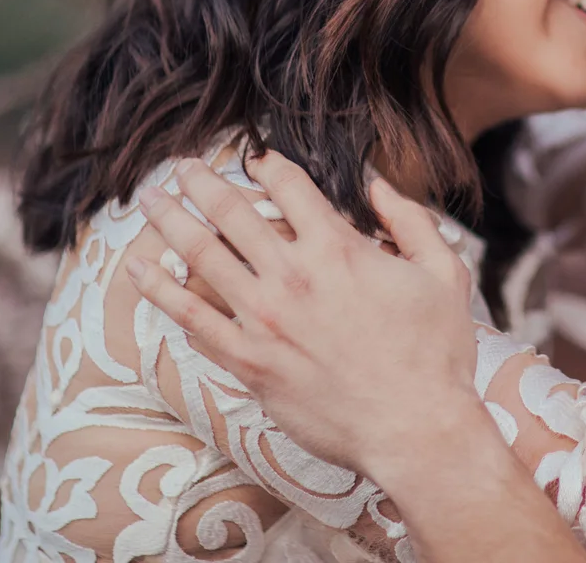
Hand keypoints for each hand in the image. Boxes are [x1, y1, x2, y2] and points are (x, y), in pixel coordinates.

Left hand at [124, 152, 483, 484]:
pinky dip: (160, 291)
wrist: (414, 428)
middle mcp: (293, 277)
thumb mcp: (444, 273)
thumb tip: (378, 186)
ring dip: (171, 222)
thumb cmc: (436, 354)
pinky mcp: (248, 361)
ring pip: (201, 257)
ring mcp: (264, 320)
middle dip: (203, 183)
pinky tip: (140, 270)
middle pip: (233, 213)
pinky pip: (191, 318)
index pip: (290, 188)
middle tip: (182, 166)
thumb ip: (411, 222)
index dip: (268, 166)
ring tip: (150, 201)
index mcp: (339, 249)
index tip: (255, 158)